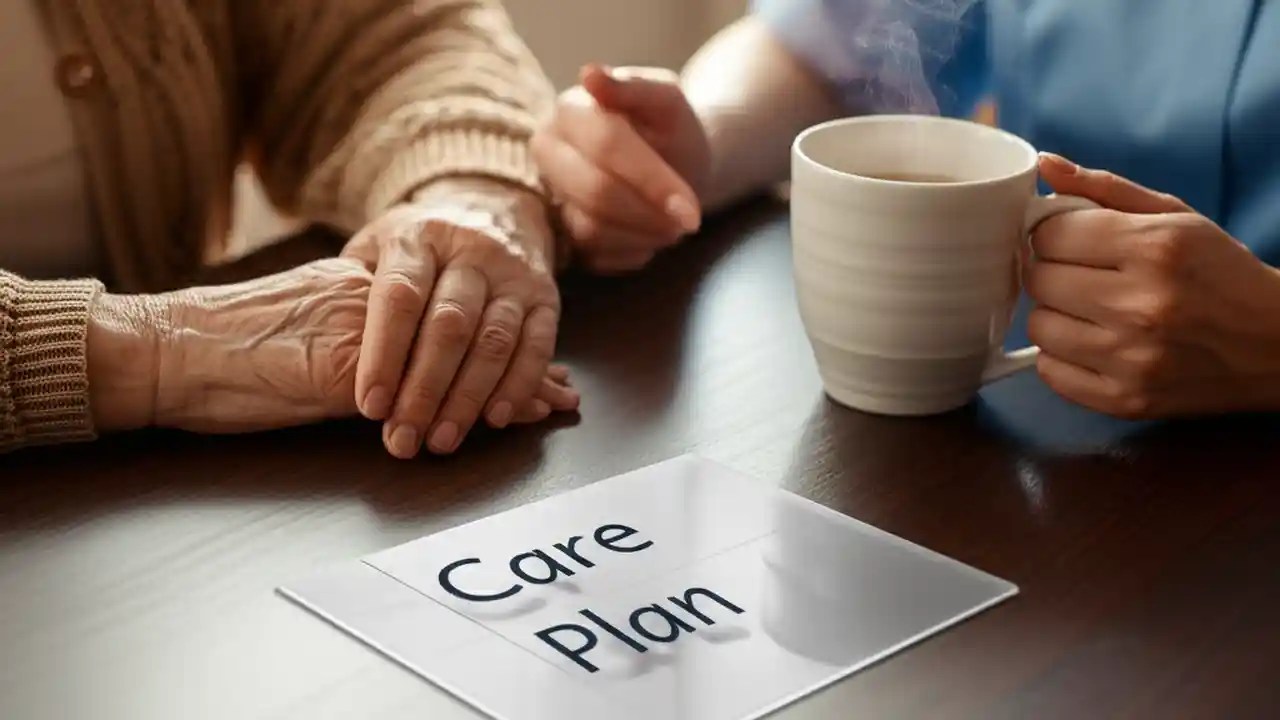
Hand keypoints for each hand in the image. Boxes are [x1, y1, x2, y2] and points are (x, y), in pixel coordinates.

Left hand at [342, 178, 577, 459]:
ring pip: (494, 340)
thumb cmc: (420, 245)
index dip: (384, 355)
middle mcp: (470, 250)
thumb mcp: (377, 245)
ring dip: (468, 398)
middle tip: (404, 439)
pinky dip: (519, 386)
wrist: (492, 207)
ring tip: (443, 440)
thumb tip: (331, 351)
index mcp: (417, 237)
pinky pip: (538, 345)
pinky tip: (496, 419)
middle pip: (449, 326)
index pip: (400, 298)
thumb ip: (355, 289)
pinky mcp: (546, 295)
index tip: (370, 407)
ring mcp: (513, 273)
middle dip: (425, 390)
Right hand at [532, 64, 708, 273]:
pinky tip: (651, 235)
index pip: (606, 145)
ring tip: (673, 225)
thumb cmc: (670, 129)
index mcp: (570, 111)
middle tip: (687, 222)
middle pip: (594, 192)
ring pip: (590, 230)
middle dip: (649, 212)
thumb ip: (635, 86)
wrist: (672, 165)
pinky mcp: (560, 234)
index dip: (651, 180)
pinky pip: (593, 257)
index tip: (691, 210)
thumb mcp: (667, 99)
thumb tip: (589, 74)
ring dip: (644, 235)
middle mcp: (548, 152)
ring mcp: (551, 194)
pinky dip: (633, 252)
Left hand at [1025, 153, 1279, 417]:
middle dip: (1053, 272)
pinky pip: (1050, 373)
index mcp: (1154, 249)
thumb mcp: (1176, 218)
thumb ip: (1105, 189)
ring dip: (1056, 316)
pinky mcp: (1125, 400)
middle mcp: (1140, 306)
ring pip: (1038, 327)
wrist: (1278, 346)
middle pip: (1039, 280)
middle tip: (1083, 276)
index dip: (1053, 234)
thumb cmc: (1221, 274)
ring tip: (1092, 311)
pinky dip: (1062, 357)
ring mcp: (1132, 359)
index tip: (1071, 240)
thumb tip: (1045, 162)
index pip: (1049, 234)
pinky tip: (1094, 344)